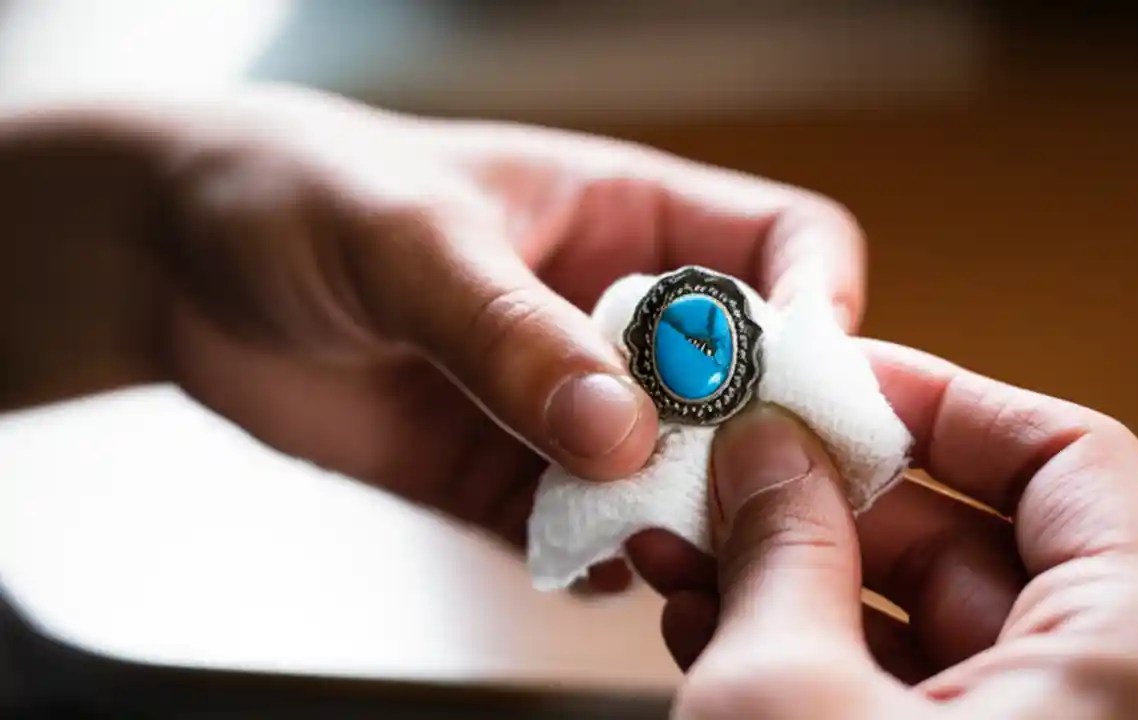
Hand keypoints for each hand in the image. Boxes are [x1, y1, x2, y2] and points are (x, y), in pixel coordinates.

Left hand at [0, 87, 861, 564]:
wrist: (179, 265)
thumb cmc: (298, 193)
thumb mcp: (407, 238)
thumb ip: (512, 332)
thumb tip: (622, 433)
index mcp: (625, 218)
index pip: (782, 246)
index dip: (819, 304)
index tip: (808, 374)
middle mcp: (613, 316)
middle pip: (748, 383)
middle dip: (761, 443)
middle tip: (743, 500)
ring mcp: (563, 402)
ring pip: (674, 472)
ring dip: (684, 516)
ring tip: (662, 550)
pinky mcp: (504, 473)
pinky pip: (583, 531)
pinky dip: (602, 559)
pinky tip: (591, 569)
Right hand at [629, 340, 1137, 717]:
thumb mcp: (786, 695)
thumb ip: (782, 546)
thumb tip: (765, 448)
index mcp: (1129, 664)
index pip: (1070, 455)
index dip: (942, 397)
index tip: (835, 379)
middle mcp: (1115, 701)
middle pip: (981, 534)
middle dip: (834, 494)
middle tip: (732, 463)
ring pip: (927, 616)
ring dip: (799, 571)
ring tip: (690, 540)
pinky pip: (906, 686)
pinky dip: (814, 648)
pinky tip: (712, 617)